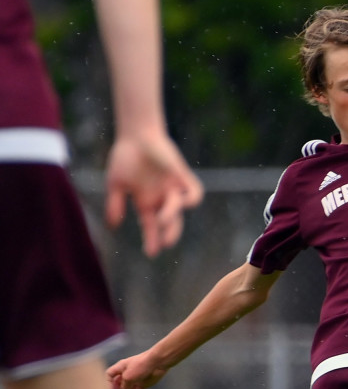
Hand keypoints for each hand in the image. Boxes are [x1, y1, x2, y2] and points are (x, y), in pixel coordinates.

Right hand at [104, 131, 203, 257]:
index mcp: (146, 203)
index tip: (152, 253)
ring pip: (178, 208)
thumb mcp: (116, 184)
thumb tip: (112, 226)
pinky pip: (194, 191)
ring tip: (161, 220)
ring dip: (171, 215)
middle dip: (169, 234)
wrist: (136, 135)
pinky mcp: (182, 176)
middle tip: (165, 243)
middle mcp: (161, 198)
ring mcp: (173, 188)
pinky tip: (183, 201)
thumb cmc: (124, 157)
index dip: (152, 240)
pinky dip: (191, 198)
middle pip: (170, 222)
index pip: (151, 227)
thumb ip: (115, 204)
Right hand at [106, 351, 167, 388]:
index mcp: (121, 367)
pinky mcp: (143, 384)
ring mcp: (135, 379)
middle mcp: (127, 373)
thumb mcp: (128, 376)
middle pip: (118, 383)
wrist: (157, 363)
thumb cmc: (140, 366)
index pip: (110, 375)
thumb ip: (124, 386)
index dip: (108, 383)